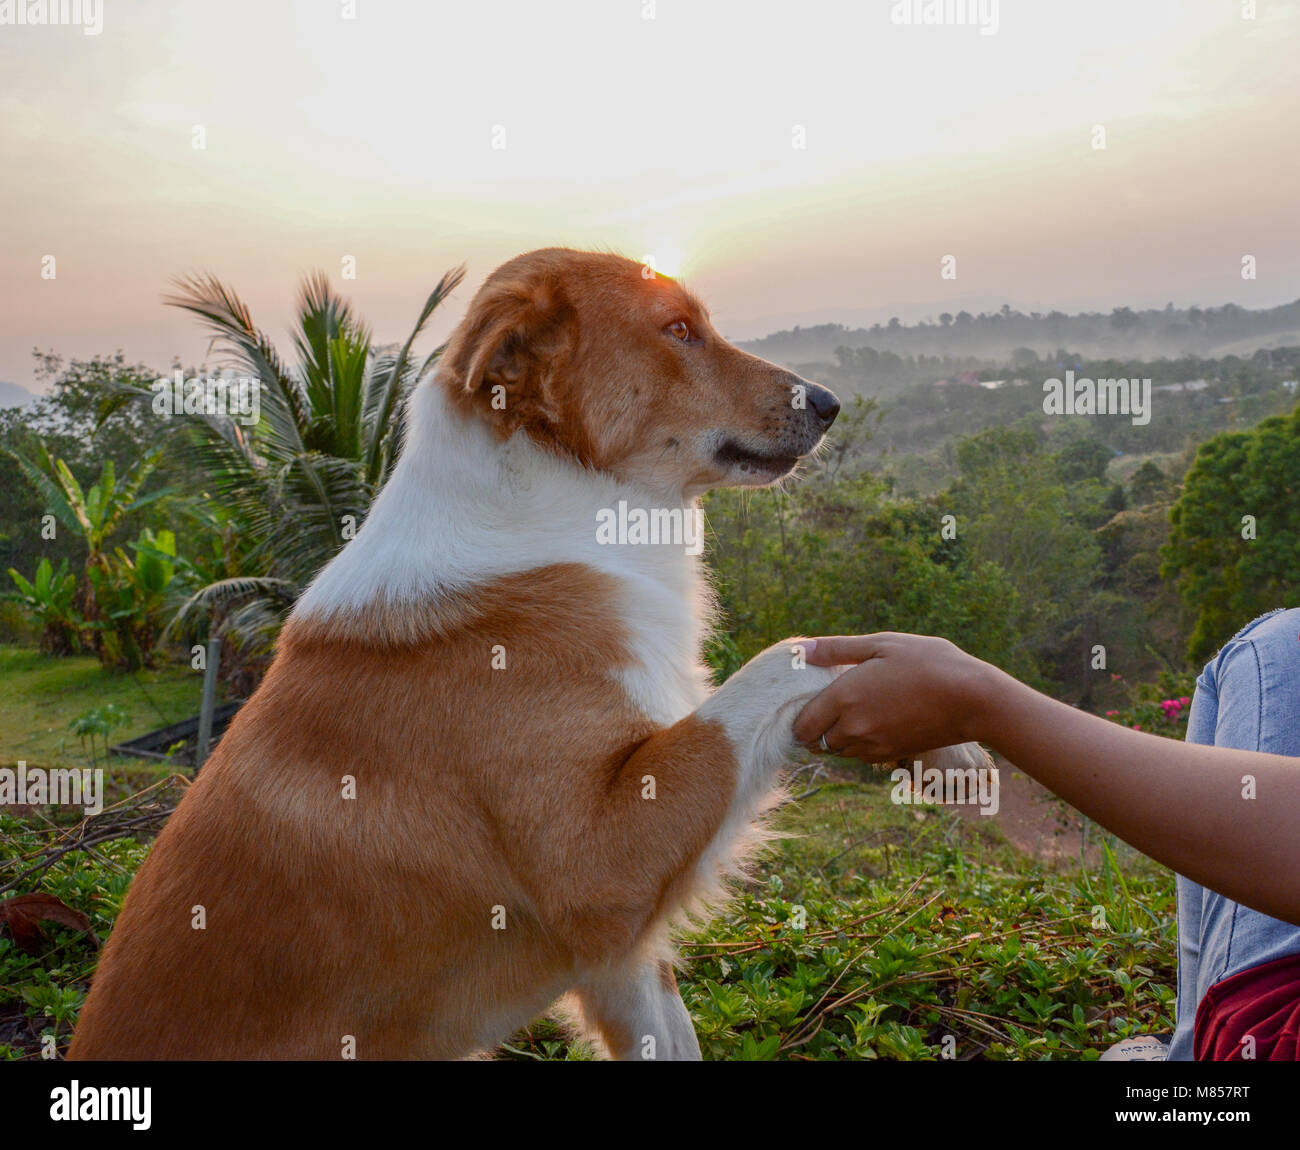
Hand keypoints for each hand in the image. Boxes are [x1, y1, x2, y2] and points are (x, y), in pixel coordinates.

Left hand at [792, 632, 1002, 760]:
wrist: (973, 699)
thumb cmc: (929, 662)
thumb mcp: (882, 644)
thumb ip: (837, 649)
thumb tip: (800, 648)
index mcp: (844, 698)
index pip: (802, 726)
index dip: (799, 718)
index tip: (807, 703)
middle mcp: (854, 728)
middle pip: (817, 743)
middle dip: (815, 729)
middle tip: (826, 708)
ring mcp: (874, 746)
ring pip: (840, 752)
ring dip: (837, 738)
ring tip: (852, 713)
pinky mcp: (893, 754)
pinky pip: (862, 757)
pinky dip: (859, 745)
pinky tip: (874, 723)